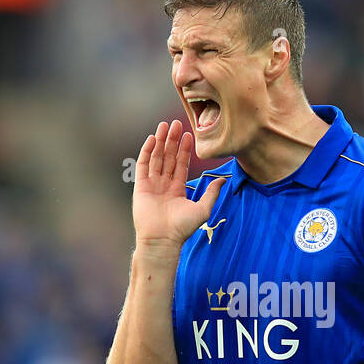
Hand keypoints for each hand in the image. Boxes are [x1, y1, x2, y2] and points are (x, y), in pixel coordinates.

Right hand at [133, 119, 225, 249]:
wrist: (163, 239)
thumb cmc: (182, 228)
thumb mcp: (203, 209)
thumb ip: (212, 193)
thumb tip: (223, 179)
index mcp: (178, 189)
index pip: (181, 164)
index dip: (185, 150)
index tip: (189, 135)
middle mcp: (164, 185)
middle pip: (169, 157)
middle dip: (173, 141)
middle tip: (177, 123)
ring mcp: (152, 185)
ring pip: (157, 158)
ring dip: (161, 141)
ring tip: (165, 125)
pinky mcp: (140, 186)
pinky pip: (144, 165)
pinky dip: (148, 151)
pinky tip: (153, 138)